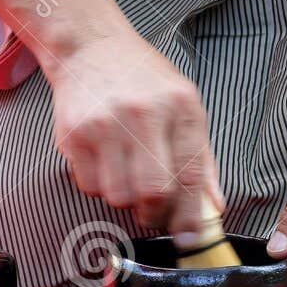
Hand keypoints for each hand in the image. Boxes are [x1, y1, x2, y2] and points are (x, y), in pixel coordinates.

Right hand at [0, 0, 221, 242]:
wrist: (90, 47)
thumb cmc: (145, 81)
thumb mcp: (185, 106)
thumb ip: (201, 159)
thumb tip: (213, 208)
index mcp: (180, 106)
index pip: (189, 175)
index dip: (191, 216)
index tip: (191, 238)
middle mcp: (142, 114)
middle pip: (152, 192)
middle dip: (156, 214)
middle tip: (155, 211)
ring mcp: (104, 124)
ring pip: (117, 196)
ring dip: (125, 198)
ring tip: (128, 175)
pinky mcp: (72, 135)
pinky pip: (89, 185)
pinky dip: (99, 184)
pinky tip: (105, 160)